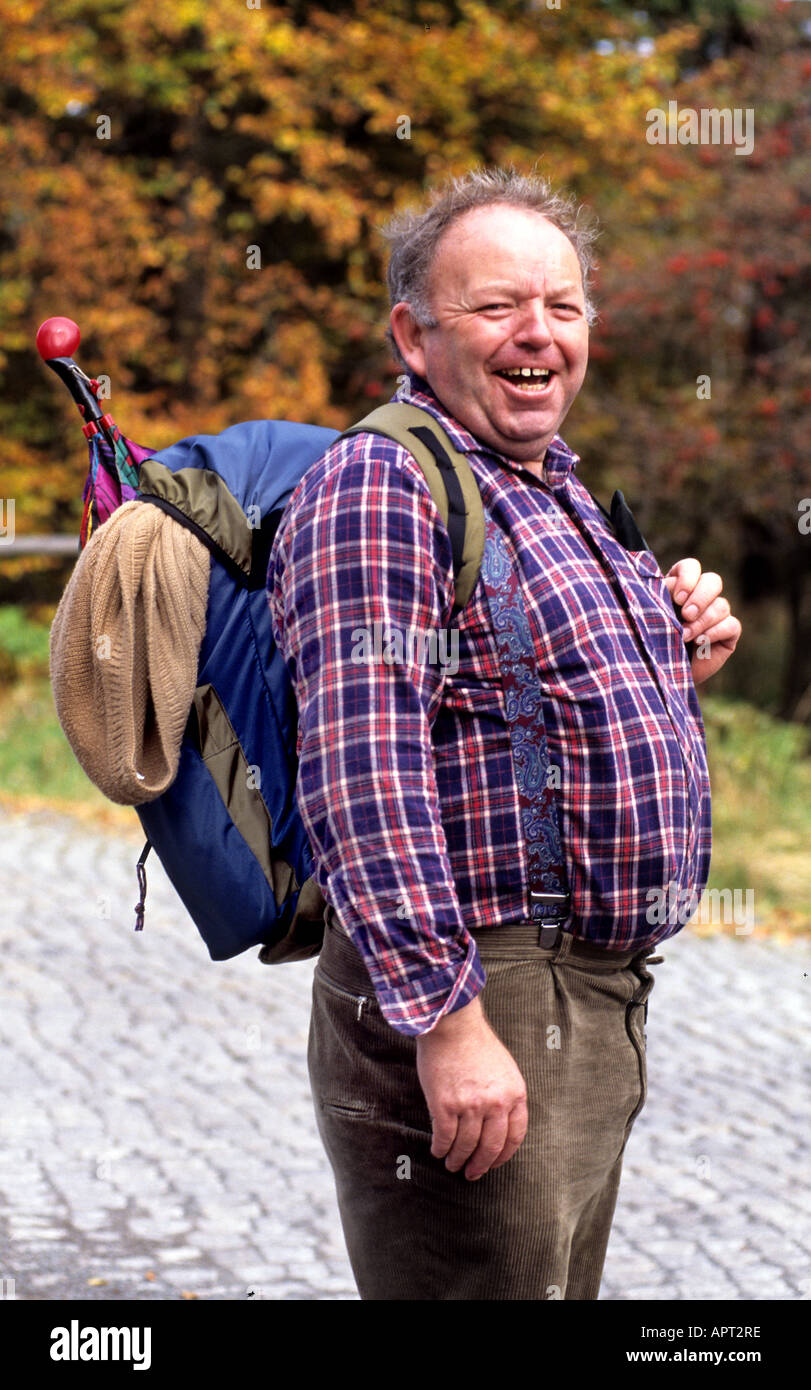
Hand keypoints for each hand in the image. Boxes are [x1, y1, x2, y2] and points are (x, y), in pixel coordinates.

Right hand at [415, 997, 527, 1180]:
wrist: (453, 1025)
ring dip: (458, 1159)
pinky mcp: (445, 1105)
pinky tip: (438, 1150)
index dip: (502, 1156)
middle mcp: (495, 1103)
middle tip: (472, 1173)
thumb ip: (506, 1096)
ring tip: (452, 1164)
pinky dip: (440, 1148)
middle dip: (480, 1166)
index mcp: (515, 1094)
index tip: (493, 1164)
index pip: (515, 1137)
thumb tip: (498, 1126)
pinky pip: (444, 1137)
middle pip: (490, 1147)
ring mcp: (470, 1106)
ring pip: (466, 1146)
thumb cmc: (476, 1044)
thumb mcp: (505, 1070)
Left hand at [663, 557, 741, 684]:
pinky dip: (715, 632)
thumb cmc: (652, 642)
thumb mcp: (651, 618)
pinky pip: (731, 624)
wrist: (662, 674)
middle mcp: (701, 597)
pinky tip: (700, 642)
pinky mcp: (728, 633)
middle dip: (700, 597)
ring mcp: (717, 614)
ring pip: (722, 605)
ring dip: (702, 620)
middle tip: (686, 614)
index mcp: (680, 586)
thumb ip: (657, 599)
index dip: (688, 578)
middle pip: (713, 581)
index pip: (691, 567)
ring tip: (684, 635)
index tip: (677, 598)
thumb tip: (663, 586)